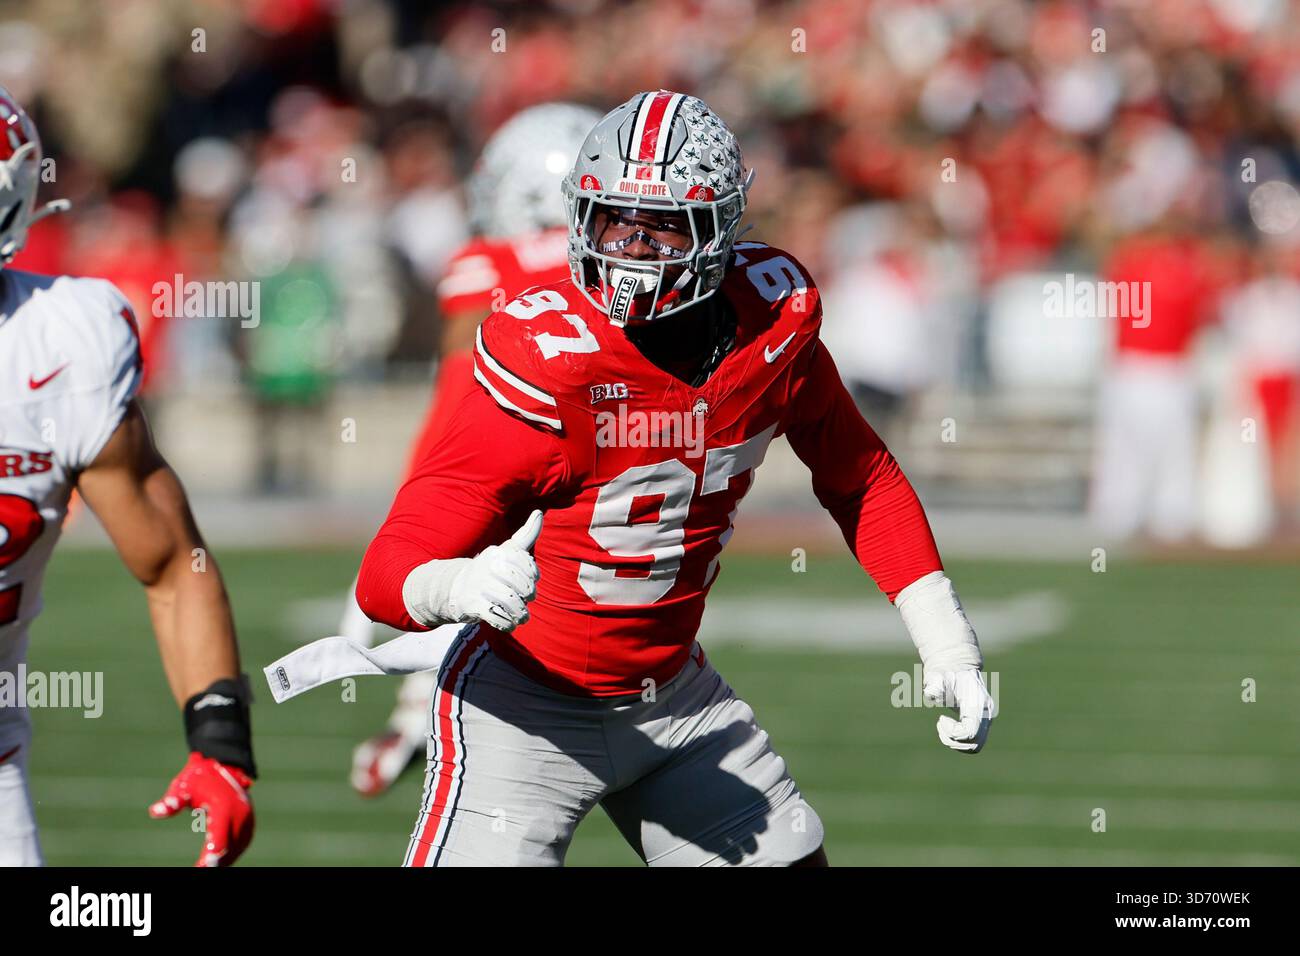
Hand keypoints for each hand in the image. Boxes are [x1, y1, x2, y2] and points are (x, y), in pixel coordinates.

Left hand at [149, 752, 254, 865]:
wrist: (225, 765)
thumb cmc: (200, 777)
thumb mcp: (184, 786)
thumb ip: (172, 801)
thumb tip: (155, 812)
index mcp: (224, 808)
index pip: (219, 839)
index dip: (210, 857)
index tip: (200, 868)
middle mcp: (240, 815)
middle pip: (229, 848)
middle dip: (215, 862)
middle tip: (198, 869)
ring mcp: (248, 819)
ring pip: (237, 848)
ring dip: (224, 858)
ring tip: (206, 866)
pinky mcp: (250, 822)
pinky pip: (241, 843)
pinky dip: (230, 852)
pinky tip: (218, 859)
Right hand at [448, 510, 542, 632]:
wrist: (456, 588)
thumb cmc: (490, 569)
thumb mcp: (507, 550)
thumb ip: (525, 535)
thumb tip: (538, 512)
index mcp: (499, 553)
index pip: (527, 565)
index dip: (533, 576)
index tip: (531, 579)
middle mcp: (489, 567)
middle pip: (522, 586)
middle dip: (528, 596)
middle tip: (526, 599)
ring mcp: (480, 586)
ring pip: (512, 603)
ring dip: (521, 613)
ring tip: (522, 616)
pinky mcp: (473, 605)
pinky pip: (497, 617)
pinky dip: (507, 623)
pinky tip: (510, 623)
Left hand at [922, 669, 994, 753]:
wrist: (956, 668)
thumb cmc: (944, 673)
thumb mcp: (936, 676)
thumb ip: (934, 683)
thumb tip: (932, 691)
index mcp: (978, 703)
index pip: (970, 732)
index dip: (953, 732)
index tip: (940, 718)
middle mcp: (987, 714)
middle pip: (974, 743)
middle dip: (953, 740)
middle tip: (940, 724)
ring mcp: (986, 720)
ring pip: (975, 746)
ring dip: (955, 742)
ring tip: (942, 726)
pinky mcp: (982, 724)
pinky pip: (973, 743)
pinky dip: (958, 741)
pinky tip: (948, 727)